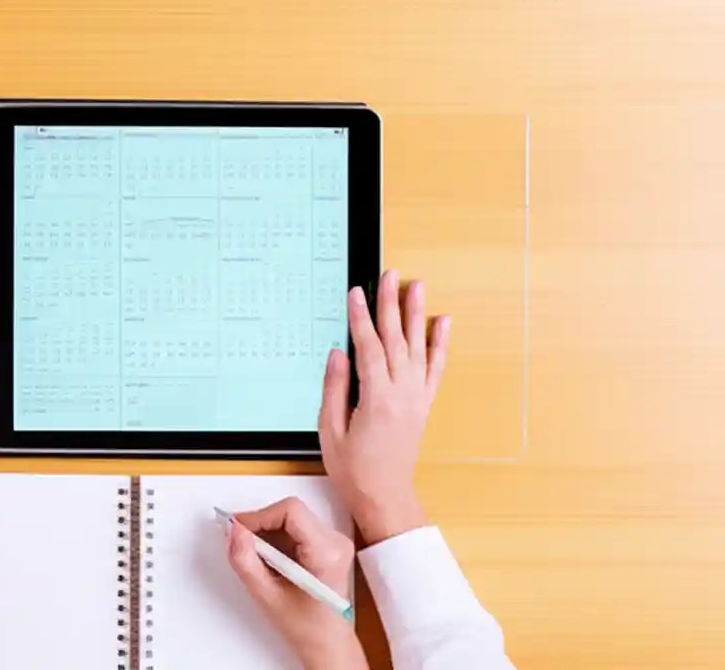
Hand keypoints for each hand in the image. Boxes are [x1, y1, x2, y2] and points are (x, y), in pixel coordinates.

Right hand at [226, 498, 367, 669]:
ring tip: (258, 558)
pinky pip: (294, 526)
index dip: (258, 516)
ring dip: (267, 532)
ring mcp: (334, 541)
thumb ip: (245, 561)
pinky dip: (275, 537)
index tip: (238, 528)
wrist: (326, 641)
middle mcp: (336, 542)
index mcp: (327, 553)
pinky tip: (270, 560)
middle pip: (289, 512)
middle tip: (241, 543)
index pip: (290, 511)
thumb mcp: (267, 596)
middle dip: (260, 524)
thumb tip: (234, 530)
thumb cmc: (306, 626)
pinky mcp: (326, 543)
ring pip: (290, 517)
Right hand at [320, 269, 449, 544]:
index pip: (369, 349)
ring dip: (416, 315)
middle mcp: (403, 394)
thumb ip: (335, 389)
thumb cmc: (355, 470)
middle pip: (396, 340)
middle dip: (390, 305)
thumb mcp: (331, 430)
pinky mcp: (423, 404)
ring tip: (416, 287)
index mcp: (377, 400)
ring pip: (418, 348)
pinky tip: (442, 324)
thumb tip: (338, 354)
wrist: (385, 496)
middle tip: (389, 276)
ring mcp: (417, 398)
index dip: (360, 319)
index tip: (355, 293)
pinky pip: (435, 368)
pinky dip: (439, 344)